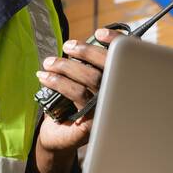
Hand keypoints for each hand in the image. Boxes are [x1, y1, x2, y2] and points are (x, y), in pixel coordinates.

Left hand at [35, 26, 127, 154]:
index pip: (126, 59)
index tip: (100, 33)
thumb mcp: (79, 86)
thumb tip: (78, 47)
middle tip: (67, 47)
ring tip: (49, 63)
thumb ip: (85, 69)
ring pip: (91, 78)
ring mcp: (107, 110)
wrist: (58, 138)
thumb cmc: (69, 108)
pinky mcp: (93, 121)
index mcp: (118, 85)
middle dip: (86, 52)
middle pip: (109, 66)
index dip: (117, 42)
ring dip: (66, 66)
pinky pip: (77, 93)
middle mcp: (118, 98)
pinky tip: (45, 78)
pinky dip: (59, 81)